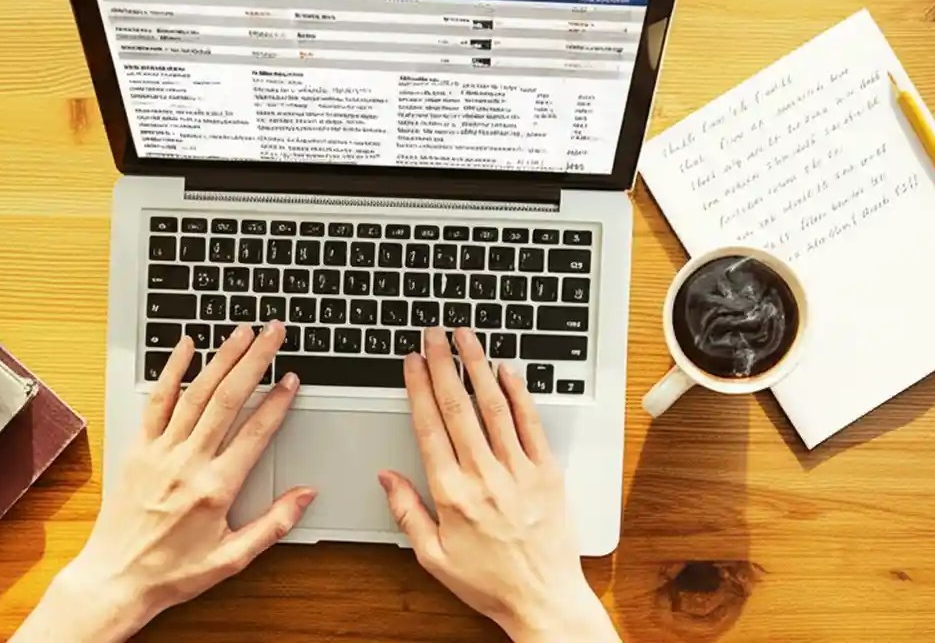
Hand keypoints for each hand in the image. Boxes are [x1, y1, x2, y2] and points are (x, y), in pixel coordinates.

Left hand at [13, 321, 312, 642]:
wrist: (116, 579)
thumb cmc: (173, 572)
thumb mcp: (234, 558)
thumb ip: (274, 524)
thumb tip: (305, 494)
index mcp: (215, 489)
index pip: (255, 432)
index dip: (277, 401)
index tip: (292, 379)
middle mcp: (187, 463)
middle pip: (228, 399)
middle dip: (255, 360)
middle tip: (273, 333)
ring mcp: (159, 452)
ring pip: (195, 393)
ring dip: (221, 357)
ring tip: (241, 332)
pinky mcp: (138, 449)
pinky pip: (156, 402)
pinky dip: (172, 370)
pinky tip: (185, 346)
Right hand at [379, 327, 618, 642]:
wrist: (543, 599)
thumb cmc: (489, 582)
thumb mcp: (433, 557)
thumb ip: (407, 512)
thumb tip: (387, 476)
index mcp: (453, 494)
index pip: (430, 427)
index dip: (418, 388)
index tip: (411, 362)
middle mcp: (485, 477)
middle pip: (459, 407)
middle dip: (443, 364)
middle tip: (433, 334)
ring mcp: (519, 471)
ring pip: (495, 407)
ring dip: (478, 367)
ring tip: (467, 338)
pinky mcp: (548, 473)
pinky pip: (531, 424)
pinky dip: (520, 394)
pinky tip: (508, 370)